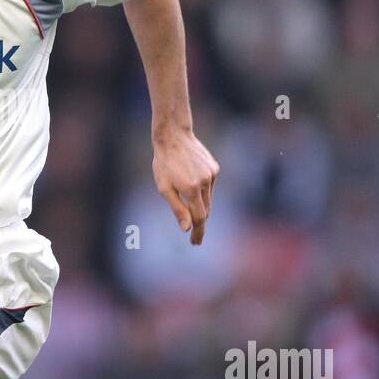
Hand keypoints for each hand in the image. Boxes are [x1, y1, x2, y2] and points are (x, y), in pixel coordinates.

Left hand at [152, 127, 218, 245]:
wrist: (174, 136)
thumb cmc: (164, 163)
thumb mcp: (164, 188)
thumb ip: (177, 209)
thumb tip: (186, 228)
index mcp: (191, 189)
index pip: (199, 218)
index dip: (198, 232)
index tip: (196, 243)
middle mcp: (205, 182)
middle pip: (205, 210)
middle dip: (199, 223)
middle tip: (194, 237)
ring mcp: (212, 174)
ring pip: (208, 199)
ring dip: (199, 205)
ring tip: (186, 198)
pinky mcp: (215, 168)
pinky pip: (209, 186)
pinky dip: (202, 190)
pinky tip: (191, 180)